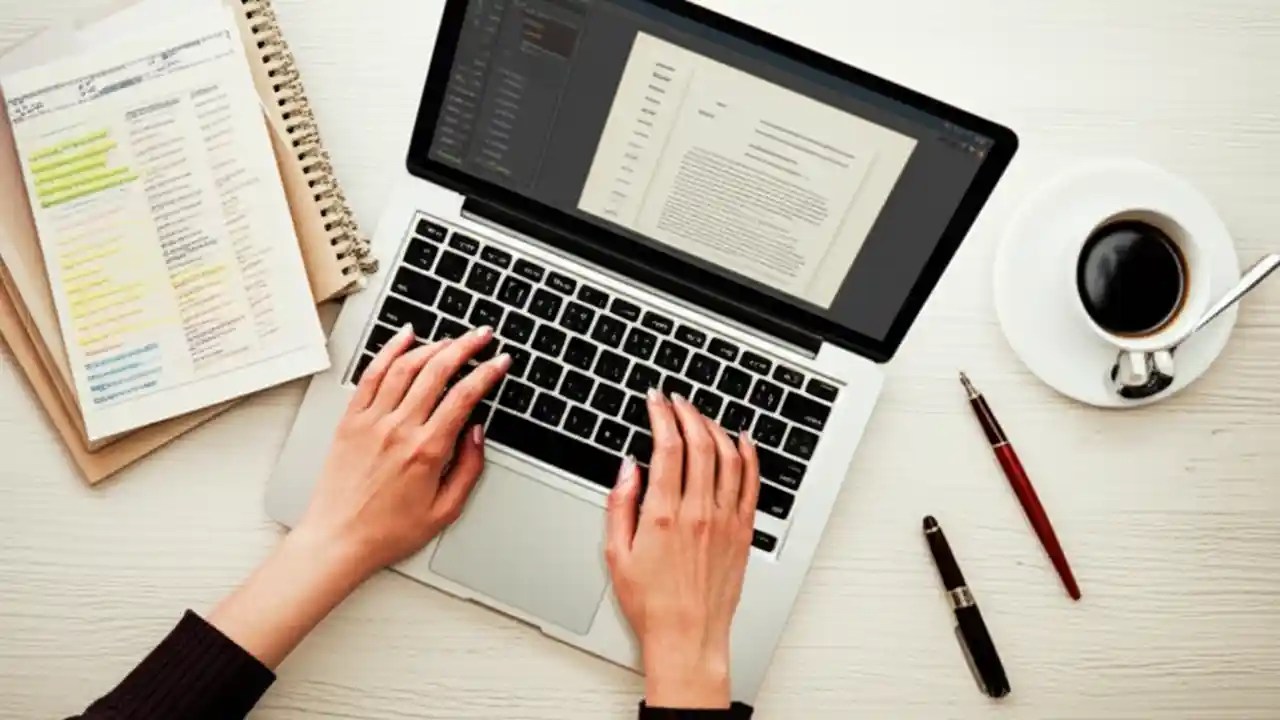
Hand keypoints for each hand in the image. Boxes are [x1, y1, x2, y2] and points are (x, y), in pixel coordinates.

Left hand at [296, 323, 509, 579]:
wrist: (338, 540)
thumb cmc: (388, 532)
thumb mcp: (445, 510)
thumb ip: (468, 469)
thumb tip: (477, 433)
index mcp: (427, 450)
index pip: (465, 396)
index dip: (487, 372)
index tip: (500, 361)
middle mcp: (399, 429)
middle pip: (438, 370)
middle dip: (466, 346)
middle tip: (482, 336)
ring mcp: (372, 421)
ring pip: (406, 366)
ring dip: (433, 345)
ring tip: (452, 338)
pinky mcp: (350, 420)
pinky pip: (371, 374)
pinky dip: (390, 350)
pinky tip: (404, 337)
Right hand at [605, 390, 759, 708]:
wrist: (687, 636)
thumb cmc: (651, 603)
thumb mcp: (616, 554)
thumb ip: (620, 505)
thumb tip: (627, 468)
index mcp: (663, 514)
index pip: (667, 447)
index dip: (661, 414)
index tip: (656, 400)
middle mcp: (698, 512)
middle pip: (700, 443)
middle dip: (687, 412)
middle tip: (676, 400)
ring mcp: (725, 520)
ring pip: (728, 456)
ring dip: (715, 428)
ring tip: (701, 417)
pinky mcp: (743, 532)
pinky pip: (751, 483)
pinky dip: (749, 455)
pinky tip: (743, 441)